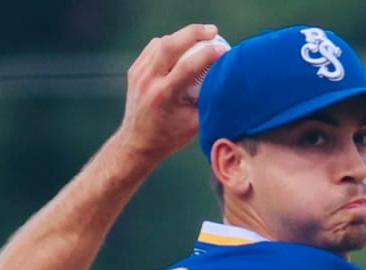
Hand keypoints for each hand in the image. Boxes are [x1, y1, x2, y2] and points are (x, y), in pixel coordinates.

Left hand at [116, 24, 227, 162]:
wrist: (137, 143)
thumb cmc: (170, 136)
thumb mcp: (195, 124)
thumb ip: (210, 102)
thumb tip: (230, 83)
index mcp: (164, 96)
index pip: (188, 66)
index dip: (209, 54)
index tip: (225, 49)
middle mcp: (148, 81)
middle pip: (170, 44)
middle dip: (194, 33)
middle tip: (213, 31)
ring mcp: (138, 74)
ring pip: (161, 42)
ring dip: (182, 36)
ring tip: (201, 37)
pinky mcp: (134, 70)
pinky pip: (154, 48)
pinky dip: (169, 43)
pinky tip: (183, 46)